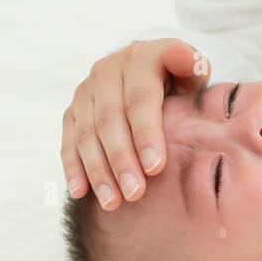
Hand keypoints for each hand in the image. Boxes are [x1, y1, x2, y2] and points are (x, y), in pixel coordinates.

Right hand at [60, 38, 208, 207]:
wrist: (152, 71)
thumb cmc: (180, 79)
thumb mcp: (192, 69)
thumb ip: (192, 66)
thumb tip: (188, 60)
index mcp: (141, 58)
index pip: (141, 99)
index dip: (147, 134)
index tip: (156, 168)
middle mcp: (108, 70)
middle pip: (110, 119)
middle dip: (121, 159)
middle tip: (135, 193)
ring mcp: (87, 90)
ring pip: (87, 133)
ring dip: (98, 170)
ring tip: (112, 202)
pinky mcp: (73, 110)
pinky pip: (69, 140)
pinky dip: (73, 167)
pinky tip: (79, 192)